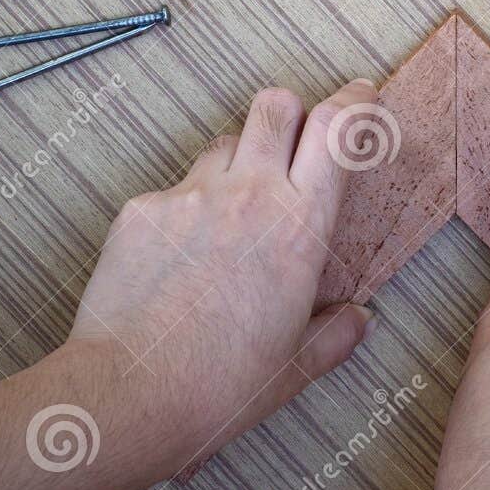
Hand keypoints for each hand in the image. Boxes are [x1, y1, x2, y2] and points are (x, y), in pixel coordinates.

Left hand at [65, 80, 378, 480]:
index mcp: (300, 227)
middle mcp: (250, 196)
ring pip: (224, 142)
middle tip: (293, 137)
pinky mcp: (143, 209)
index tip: (361, 96)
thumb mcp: (294, 369)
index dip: (354, 102)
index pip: (338, 131)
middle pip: (277, 105)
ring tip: (230, 211)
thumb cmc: (217, 387)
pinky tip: (176, 259)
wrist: (128, 394)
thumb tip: (359, 320)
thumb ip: (335, 336)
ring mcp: (192, 196)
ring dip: (237, 160)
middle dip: (291, 109)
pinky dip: (183, 211)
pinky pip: (173, 189)